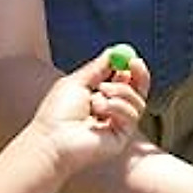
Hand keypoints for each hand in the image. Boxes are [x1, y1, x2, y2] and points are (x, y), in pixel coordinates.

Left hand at [29, 49, 149, 176]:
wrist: (53, 140)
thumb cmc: (57, 115)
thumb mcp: (77, 82)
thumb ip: (97, 68)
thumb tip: (113, 52)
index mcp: (100, 97)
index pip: (124, 81)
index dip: (130, 69)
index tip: (131, 57)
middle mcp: (112, 111)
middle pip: (138, 92)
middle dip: (139, 76)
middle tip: (135, 64)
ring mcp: (119, 125)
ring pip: (136, 101)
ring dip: (119, 93)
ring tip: (97, 98)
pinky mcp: (123, 136)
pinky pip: (132, 115)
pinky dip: (117, 107)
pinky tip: (99, 111)